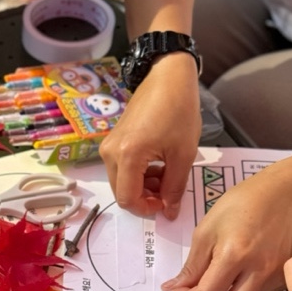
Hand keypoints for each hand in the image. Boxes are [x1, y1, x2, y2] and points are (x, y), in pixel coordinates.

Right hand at [100, 52, 200, 218]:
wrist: (168, 78)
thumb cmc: (179, 110)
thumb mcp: (183, 154)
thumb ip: (174, 188)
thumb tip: (169, 212)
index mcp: (128, 156)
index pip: (128, 199)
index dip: (146, 209)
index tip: (165, 204)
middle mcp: (110, 153)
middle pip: (121, 193)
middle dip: (144, 198)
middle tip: (167, 191)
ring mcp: (108, 146)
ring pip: (121, 182)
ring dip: (142, 186)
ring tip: (165, 174)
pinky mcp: (112, 141)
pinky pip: (120, 168)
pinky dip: (138, 174)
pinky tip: (157, 164)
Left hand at [162, 174, 291, 290]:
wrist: (283, 196)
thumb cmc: (241, 205)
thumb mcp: (206, 230)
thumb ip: (192, 266)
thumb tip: (174, 288)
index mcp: (235, 255)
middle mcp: (258, 272)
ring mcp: (273, 278)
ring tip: (207, 289)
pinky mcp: (281, 280)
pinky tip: (228, 280)